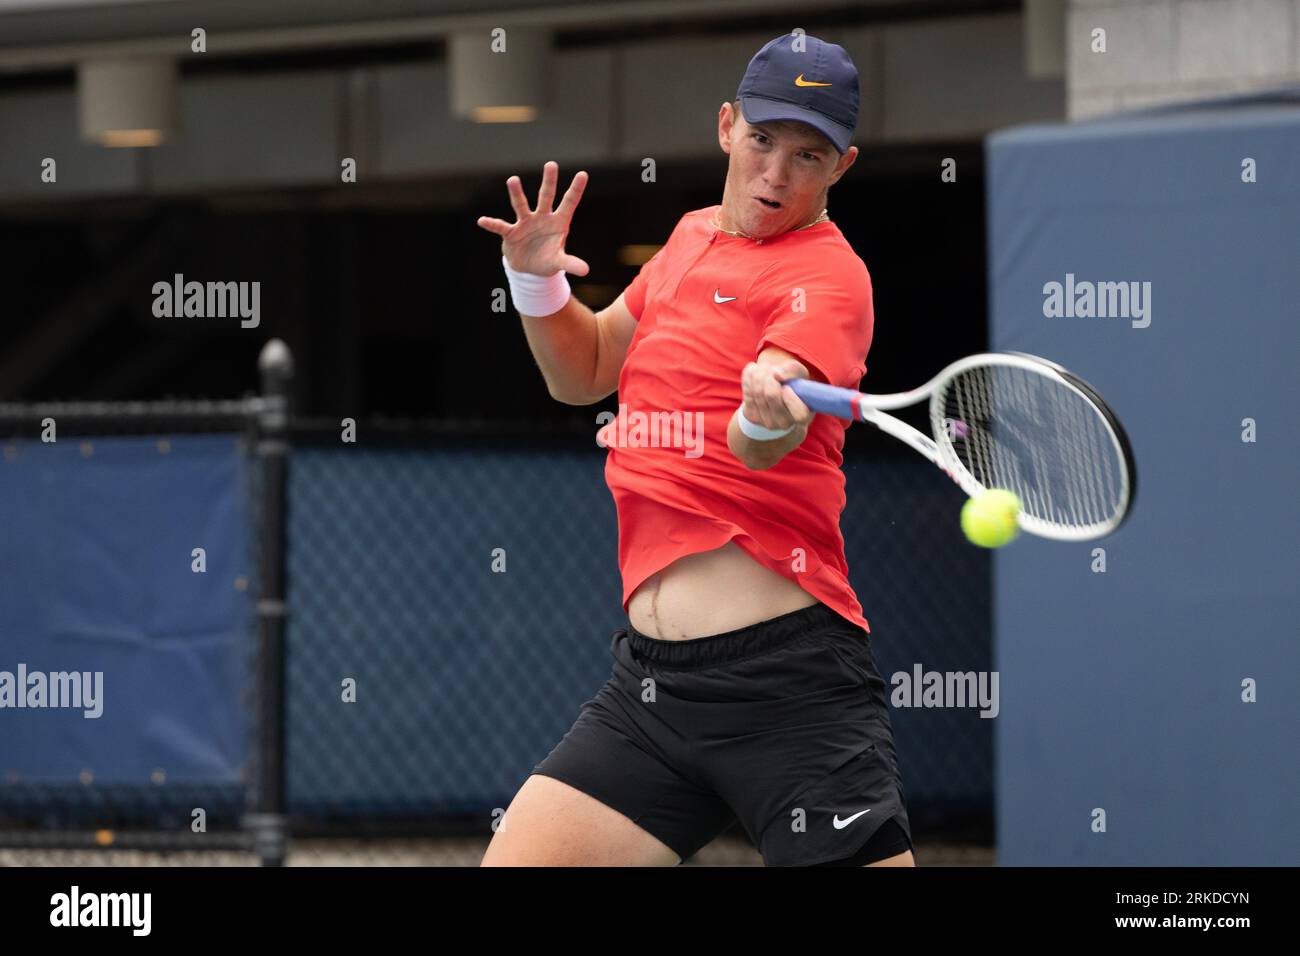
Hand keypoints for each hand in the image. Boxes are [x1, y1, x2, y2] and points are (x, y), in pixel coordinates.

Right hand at [476, 161, 590, 276]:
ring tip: (513, 180)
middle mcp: (542, 217)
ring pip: (521, 205)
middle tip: (552, 164)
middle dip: (549, 181)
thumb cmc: (547, 260)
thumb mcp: (558, 262)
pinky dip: (492, 224)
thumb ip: (570, 263)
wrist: (528, 268)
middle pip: (546, 196)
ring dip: (517, 193)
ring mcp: (525, 223)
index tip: (583, 174)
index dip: (576, 190)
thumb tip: (585, 271)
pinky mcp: (511, 233)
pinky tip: (483, 221)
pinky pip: (501, 227)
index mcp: (558, 222)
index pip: (569, 203)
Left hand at [739, 359, 814, 433]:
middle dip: (770, 375)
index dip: (791, 399)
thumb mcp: (798, 374)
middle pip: (771, 395)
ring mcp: (767, 422)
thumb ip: (792, 371)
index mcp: (804, 415)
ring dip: (760, 373)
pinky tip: (755, 372)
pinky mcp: (751, 416)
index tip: (787, 387)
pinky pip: (746, 389)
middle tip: (773, 369)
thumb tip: (776, 374)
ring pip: (757, 391)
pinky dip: (749, 375)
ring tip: (765, 368)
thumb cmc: (791, 383)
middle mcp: (785, 422)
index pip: (800, 414)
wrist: (774, 393)